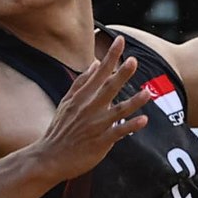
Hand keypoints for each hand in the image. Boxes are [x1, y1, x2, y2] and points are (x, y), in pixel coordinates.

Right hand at [25, 32, 149, 182]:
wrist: (49, 157)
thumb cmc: (60, 129)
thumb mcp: (67, 102)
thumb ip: (82, 83)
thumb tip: (96, 64)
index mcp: (81, 98)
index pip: (98, 73)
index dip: (110, 56)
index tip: (120, 40)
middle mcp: (89, 109)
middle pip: (108, 89)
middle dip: (121, 74)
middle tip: (134, 60)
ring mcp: (95, 126)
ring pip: (117, 111)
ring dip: (133, 102)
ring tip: (147, 92)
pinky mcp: (100, 142)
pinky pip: (118, 133)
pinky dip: (130, 126)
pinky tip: (143, 120)